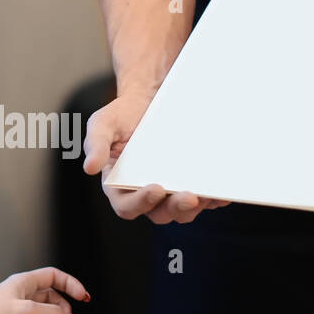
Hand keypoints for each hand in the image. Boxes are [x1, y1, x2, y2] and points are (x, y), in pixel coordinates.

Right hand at [83, 89, 229, 223]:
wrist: (151, 99)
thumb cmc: (122, 114)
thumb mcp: (103, 123)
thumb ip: (95, 144)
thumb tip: (90, 168)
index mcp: (119, 187)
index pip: (127, 207)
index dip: (141, 203)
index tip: (155, 188)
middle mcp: (145, 195)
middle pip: (160, 214)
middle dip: (176, 208)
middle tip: (190, 196)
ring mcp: (170, 192)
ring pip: (184, 211)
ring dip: (197, 207)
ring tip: (209, 193)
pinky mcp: (189, 184)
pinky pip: (204, 200)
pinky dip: (214, 199)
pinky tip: (223, 190)